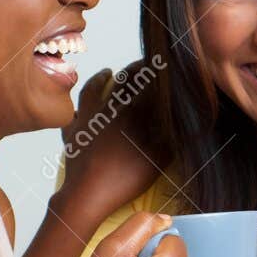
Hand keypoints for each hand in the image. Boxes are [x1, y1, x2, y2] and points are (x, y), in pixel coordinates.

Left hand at [56, 65, 166, 216]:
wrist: (89, 192)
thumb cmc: (127, 176)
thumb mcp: (160, 157)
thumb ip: (171, 136)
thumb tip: (185, 120)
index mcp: (131, 110)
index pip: (144, 81)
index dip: (153, 69)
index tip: (159, 64)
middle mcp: (107, 108)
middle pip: (120, 81)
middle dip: (131, 70)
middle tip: (139, 66)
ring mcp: (86, 119)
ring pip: (91, 89)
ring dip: (99, 78)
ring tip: (106, 72)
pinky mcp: (72, 134)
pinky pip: (73, 116)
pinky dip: (78, 110)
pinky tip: (80, 110)